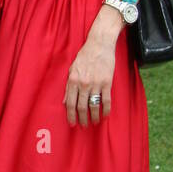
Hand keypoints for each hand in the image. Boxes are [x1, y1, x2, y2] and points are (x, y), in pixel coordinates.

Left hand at [63, 10, 121, 125]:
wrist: (99, 45)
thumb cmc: (84, 56)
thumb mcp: (72, 69)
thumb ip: (68, 86)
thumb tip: (65, 101)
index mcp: (73, 81)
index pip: (70, 103)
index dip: (71, 115)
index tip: (72, 123)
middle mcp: (83, 84)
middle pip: (81, 107)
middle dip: (82, 119)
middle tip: (83, 126)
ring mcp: (96, 84)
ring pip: (93, 106)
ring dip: (94, 117)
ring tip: (94, 122)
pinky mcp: (107, 83)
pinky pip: (106, 101)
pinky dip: (105, 110)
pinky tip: (105, 116)